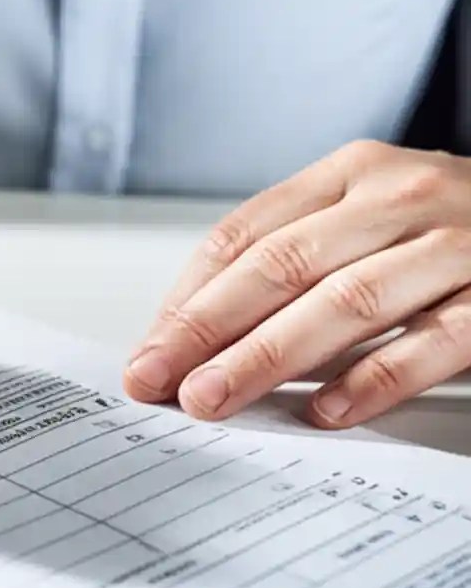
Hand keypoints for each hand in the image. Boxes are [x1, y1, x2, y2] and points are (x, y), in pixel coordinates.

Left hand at [124, 140, 470, 427]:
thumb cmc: (442, 233)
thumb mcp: (362, 223)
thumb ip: (291, 264)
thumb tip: (192, 336)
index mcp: (350, 176)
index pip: (245, 235)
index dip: (188, 297)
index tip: (148, 351)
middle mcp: (401, 196)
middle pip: (281, 265)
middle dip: (208, 330)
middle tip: (160, 381)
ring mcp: (456, 244)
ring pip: (346, 301)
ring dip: (268, 356)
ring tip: (215, 398)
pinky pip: (434, 339)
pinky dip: (373, 378)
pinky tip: (325, 411)